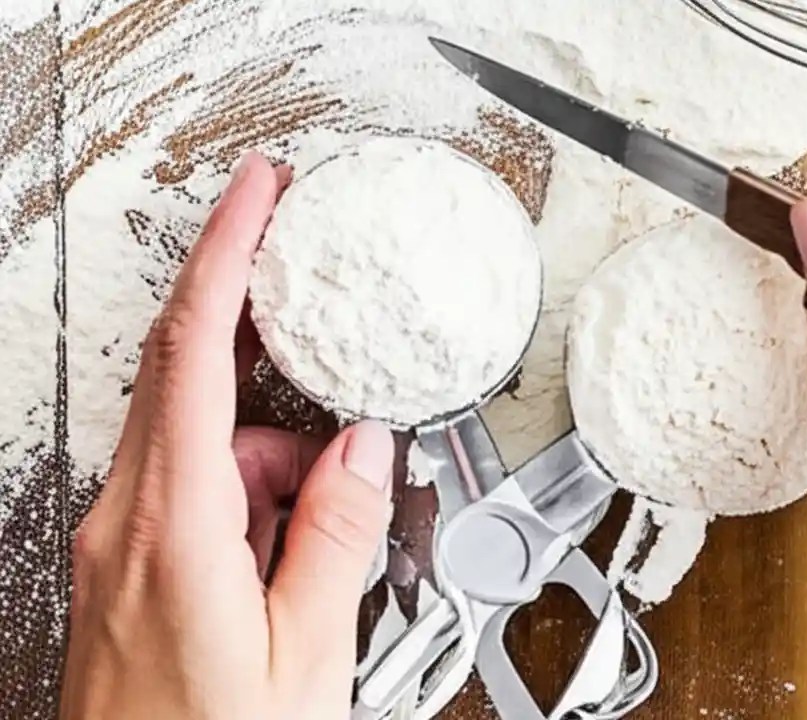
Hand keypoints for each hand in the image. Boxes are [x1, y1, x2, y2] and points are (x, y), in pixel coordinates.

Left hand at [61, 153, 393, 719]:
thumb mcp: (310, 653)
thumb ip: (338, 533)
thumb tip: (362, 448)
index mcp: (175, 531)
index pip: (191, 355)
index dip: (224, 258)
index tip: (256, 196)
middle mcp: (129, 524)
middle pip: (194, 390)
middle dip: (264, 368)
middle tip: (315, 371)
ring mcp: (119, 547)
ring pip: (203, 449)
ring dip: (272, 468)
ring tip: (317, 553)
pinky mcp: (124, 571)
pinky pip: (192, 496)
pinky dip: (248, 505)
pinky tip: (286, 569)